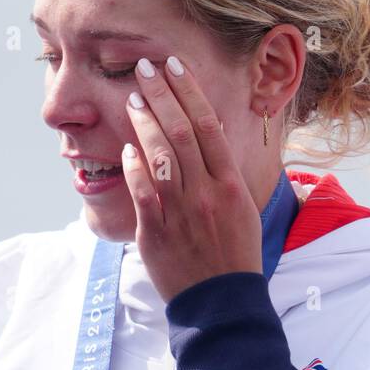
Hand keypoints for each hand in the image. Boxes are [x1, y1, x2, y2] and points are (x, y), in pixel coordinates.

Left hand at [121, 55, 261, 303]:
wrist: (223, 304)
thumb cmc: (235, 255)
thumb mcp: (242, 209)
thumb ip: (225, 173)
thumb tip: (211, 132)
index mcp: (231, 185)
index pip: (208, 125)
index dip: (189, 90)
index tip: (174, 65)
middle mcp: (207, 194)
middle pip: (181, 132)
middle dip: (161, 95)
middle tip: (143, 69)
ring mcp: (181, 214)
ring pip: (160, 157)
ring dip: (143, 123)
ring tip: (132, 99)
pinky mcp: (158, 235)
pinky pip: (143, 194)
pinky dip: (134, 169)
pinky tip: (126, 149)